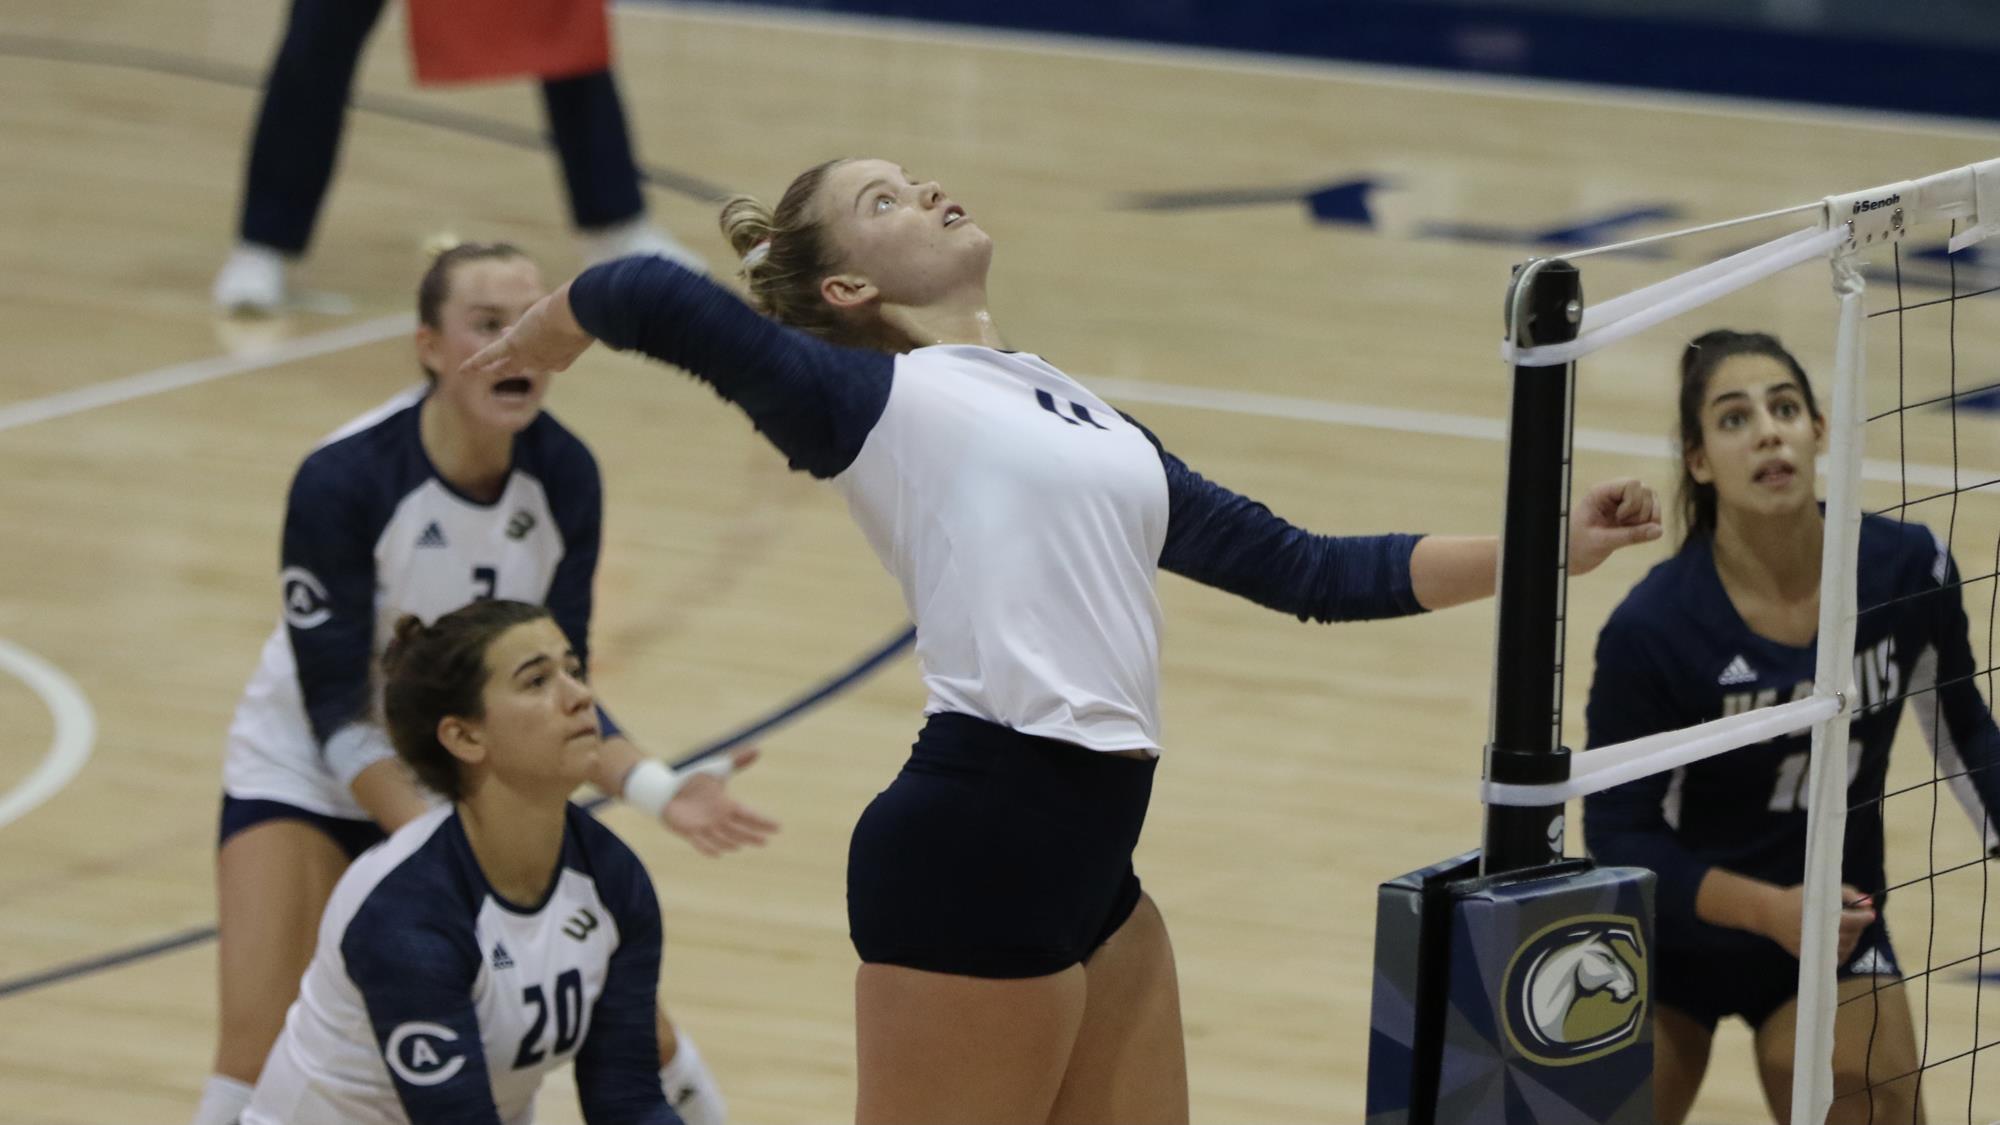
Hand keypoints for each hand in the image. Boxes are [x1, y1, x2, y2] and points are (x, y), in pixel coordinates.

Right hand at [460, 283, 594, 381]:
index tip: (536, 340)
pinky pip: (491, 355)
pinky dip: (477, 362)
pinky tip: (464, 369)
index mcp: (564, 357)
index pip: (548, 358)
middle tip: (504, 362)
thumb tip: (615, 334)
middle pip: (526, 362)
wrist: (578, 315)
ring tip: (478, 371)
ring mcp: (528, 355)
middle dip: (517, 359)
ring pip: (507, 362)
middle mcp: (545, 362)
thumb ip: (600, 330)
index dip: (540, 350)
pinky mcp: (514, 346)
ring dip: (494, 364)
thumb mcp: (591, 322)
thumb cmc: (588, 315)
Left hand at [660, 747, 779, 856]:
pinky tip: (719, 853)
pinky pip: (700, 842)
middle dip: (751, 836)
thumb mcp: (717, 769)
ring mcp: (704, 827)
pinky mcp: (689, 831)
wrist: (668, 790)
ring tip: (740, 846)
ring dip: (730, 842)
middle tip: (765, 842)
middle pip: (739, 830)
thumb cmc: (694, 781)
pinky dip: (709, 848)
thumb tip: (758, 749)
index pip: (749, 815)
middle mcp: (719, 819)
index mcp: (727, 806)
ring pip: (722, 838)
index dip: (763, 821)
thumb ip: (737, 761)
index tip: (778, 827)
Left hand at [1568, 478, 1662, 575]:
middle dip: (1641, 513)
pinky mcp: (1631, 515)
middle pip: (1646, 490)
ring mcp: (1625, 503)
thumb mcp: (1602, 542)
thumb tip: (1659, 530)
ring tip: (1627, 532)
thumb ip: (1630, 536)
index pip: (1632, 484)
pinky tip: (1638, 535)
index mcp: (1601, 493)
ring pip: (1653, 500)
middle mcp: (1614, 494)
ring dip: (1648, 519)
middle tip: (1622, 527)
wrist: (1570, 557)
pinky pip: (1654, 512)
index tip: (1619, 519)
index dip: (1633, 502)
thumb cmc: (1577, 547)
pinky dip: (1652, 525)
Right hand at [1758, 882, 1875, 960]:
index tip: (1871, 913)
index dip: (1864, 918)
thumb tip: (1868, 903)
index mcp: (1821, 916)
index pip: (1851, 921)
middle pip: (1851, 936)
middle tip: (1857, 918)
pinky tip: (1839, 942)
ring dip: (1852, 939)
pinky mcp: (1811, 956)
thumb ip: (1845, 894)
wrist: (1770, 913)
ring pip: (1845, 949)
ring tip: (1848, 929)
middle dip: (1858, 926)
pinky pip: (1834, 959)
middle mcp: (1819, 934)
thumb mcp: (1819, 891)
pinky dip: (1842, 952)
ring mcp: (1815, 947)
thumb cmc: (1796, 899)